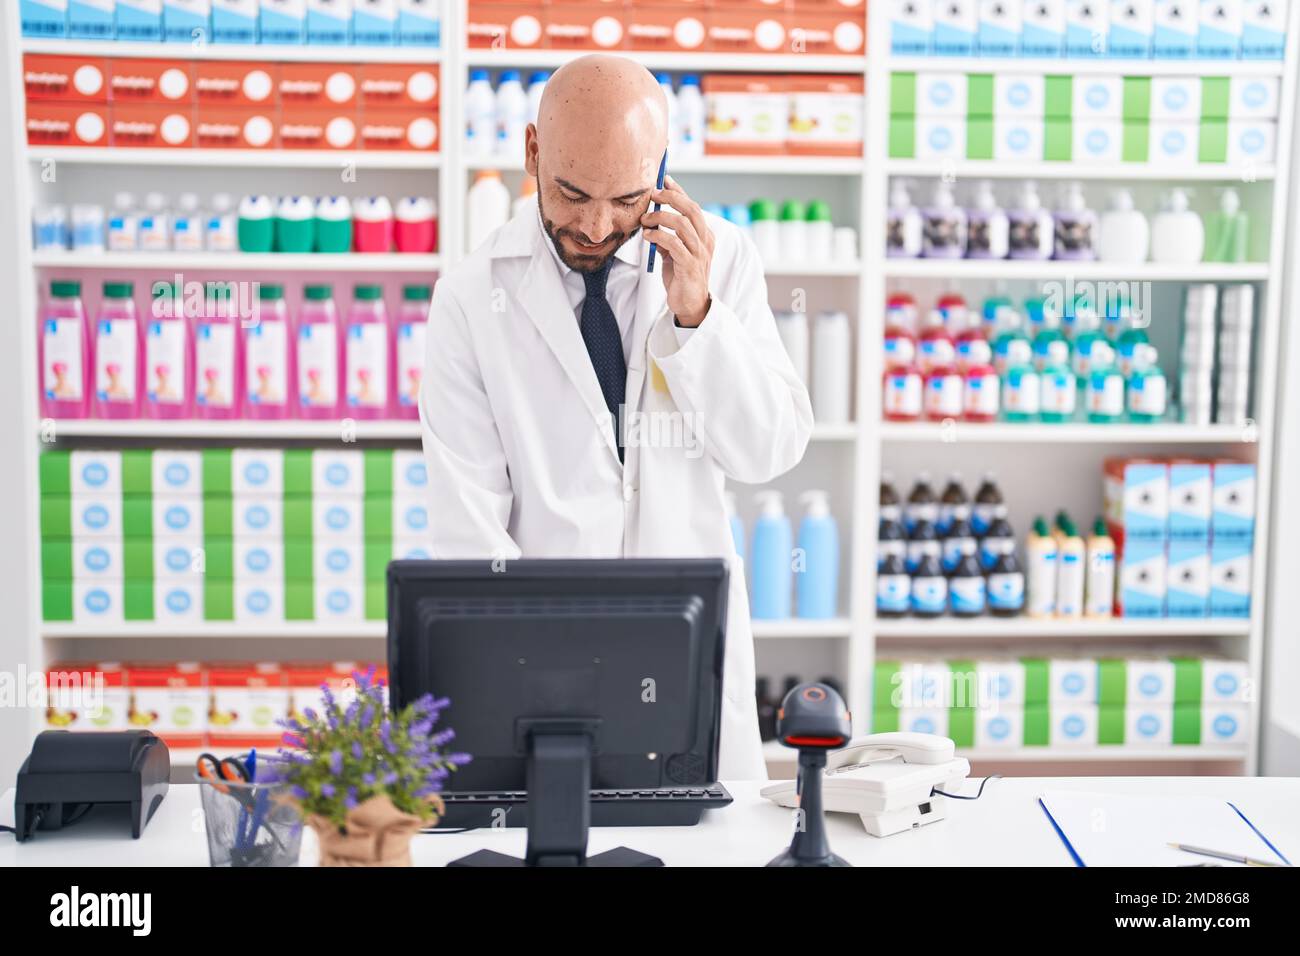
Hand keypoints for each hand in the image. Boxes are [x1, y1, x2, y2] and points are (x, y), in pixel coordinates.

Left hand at [642, 175, 713, 327]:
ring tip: (644, 221)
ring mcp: (699, 253)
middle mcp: (705, 241)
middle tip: (652, 196)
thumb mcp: (674, 253)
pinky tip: (647, 236)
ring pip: (682, 224)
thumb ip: (667, 237)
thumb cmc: (682, 277)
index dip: (679, 192)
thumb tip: (651, 221)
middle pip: (691, 209)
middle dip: (670, 198)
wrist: (690, 305)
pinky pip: (674, 244)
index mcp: (705, 235)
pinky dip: (658, 236)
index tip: (664, 180)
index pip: (693, 206)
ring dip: (660, 218)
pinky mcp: (689, 266)